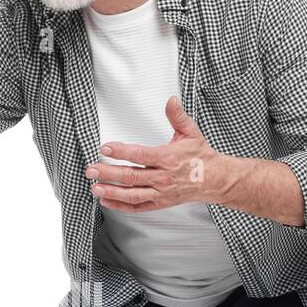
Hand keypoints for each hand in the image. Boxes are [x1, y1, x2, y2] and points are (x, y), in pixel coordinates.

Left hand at [83, 95, 229, 211]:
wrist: (215, 180)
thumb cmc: (201, 157)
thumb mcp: (191, 132)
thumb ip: (177, 116)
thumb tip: (171, 100)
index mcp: (168, 158)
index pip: (140, 155)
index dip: (121, 152)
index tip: (106, 148)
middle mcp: (163, 178)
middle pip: (131, 177)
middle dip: (108, 173)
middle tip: (91, 169)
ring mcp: (161, 193)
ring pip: (132, 194)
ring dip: (112, 192)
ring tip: (95, 187)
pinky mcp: (160, 203)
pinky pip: (138, 207)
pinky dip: (121, 206)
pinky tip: (107, 201)